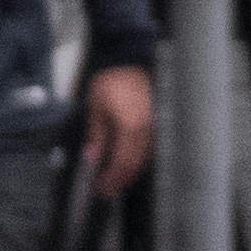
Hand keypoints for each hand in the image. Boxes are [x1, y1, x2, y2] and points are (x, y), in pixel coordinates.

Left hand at [82, 62, 155, 199]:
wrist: (130, 60)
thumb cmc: (112, 81)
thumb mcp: (96, 108)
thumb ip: (97, 136)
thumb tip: (93, 160)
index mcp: (130, 126)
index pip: (121, 163)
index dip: (110, 179)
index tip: (99, 188)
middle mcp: (147, 129)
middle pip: (135, 165)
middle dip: (119, 181)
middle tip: (106, 190)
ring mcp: (156, 127)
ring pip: (144, 159)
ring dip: (129, 172)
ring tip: (114, 181)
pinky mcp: (158, 124)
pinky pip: (149, 148)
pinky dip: (137, 160)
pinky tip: (126, 164)